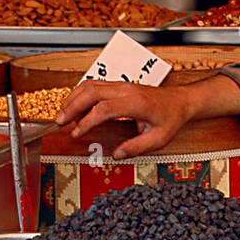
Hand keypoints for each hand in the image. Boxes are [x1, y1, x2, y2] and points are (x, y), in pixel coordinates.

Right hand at [55, 82, 195, 158]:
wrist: (179, 102)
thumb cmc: (170, 118)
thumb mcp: (158, 139)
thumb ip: (137, 147)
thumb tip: (117, 154)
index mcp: (136, 103)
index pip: (104, 109)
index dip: (87, 121)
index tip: (77, 133)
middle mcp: (126, 90)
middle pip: (91, 91)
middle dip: (72, 106)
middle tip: (60, 122)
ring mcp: (121, 85)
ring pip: (90, 85)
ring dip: (73, 99)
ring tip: (63, 115)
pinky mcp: (118, 85)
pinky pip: (94, 85)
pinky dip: (80, 95)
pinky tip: (75, 108)